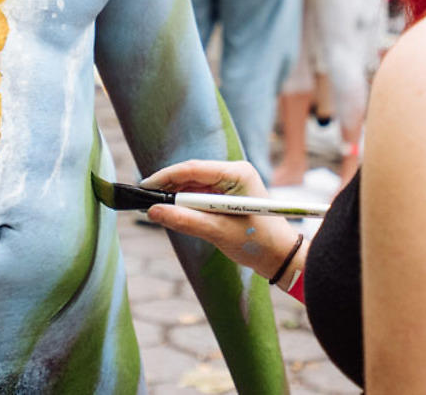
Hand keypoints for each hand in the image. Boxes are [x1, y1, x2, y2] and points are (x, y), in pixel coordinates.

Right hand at [141, 159, 303, 282]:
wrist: (281, 257)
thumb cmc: (258, 243)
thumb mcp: (218, 232)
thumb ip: (185, 220)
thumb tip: (153, 212)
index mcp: (237, 173)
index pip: (193, 169)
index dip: (166, 177)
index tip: (144, 186)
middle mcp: (234, 172)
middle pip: (191, 174)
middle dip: (168, 186)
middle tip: (144, 199)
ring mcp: (231, 183)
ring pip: (194, 185)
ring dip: (176, 196)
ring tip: (155, 207)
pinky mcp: (228, 194)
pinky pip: (201, 194)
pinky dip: (186, 203)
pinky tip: (173, 212)